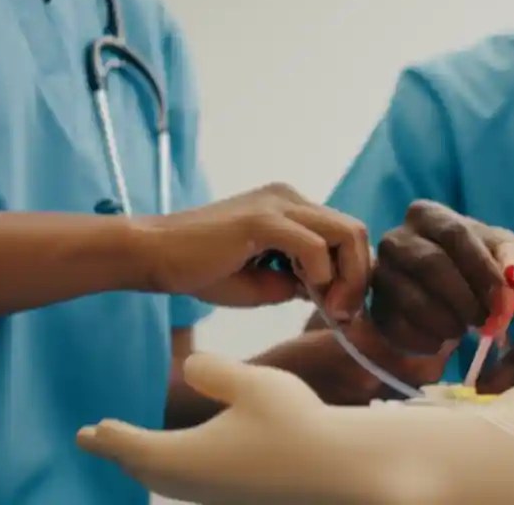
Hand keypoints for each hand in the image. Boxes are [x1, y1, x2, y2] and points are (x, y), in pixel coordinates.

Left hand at [77, 353, 336, 503]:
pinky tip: (188, 464)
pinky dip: (174, 472)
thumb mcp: (251, 383)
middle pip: (144, 467)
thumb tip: (189, 366)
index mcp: (184, 456)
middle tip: (96, 439)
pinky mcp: (239, 500)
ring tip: (135, 452)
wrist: (339, 470)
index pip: (129, 445)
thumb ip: (213, 371)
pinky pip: (190, 486)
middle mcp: (193, 483)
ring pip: (167, 480)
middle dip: (120, 451)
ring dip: (147, 463)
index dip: (106, 436)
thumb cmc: (295, 423)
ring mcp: (217, 496)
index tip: (86, 432)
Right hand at [135, 183, 370, 314]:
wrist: (154, 256)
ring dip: (348, 277)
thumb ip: (300, 283)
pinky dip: (320, 274)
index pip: (346, 236)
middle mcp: (291, 199)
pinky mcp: (262, 219)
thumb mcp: (264, 283)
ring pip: (345, 233)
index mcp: (292, 208)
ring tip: (331, 308)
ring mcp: (279, 204)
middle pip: (355, 232)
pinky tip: (304, 292)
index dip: (355, 275)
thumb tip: (334, 296)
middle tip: (343, 314)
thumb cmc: (202, 270)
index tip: (342, 312)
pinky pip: (314, 246)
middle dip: (360, 278)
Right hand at [370, 200, 513, 354]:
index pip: (455, 234)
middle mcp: (396, 238)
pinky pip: (399, 328)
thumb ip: (512, 258)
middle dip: (465, 298)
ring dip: (448, 322)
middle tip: (485, 320)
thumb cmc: (474, 264)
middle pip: (432, 265)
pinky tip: (441, 339)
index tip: (503, 298)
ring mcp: (379, 274)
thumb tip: (513, 275)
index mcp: (427, 215)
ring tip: (463, 329)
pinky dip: (428, 340)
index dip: (483, 268)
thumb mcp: (500, 253)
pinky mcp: (374, 308)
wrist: (442, 294)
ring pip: (413, 300)